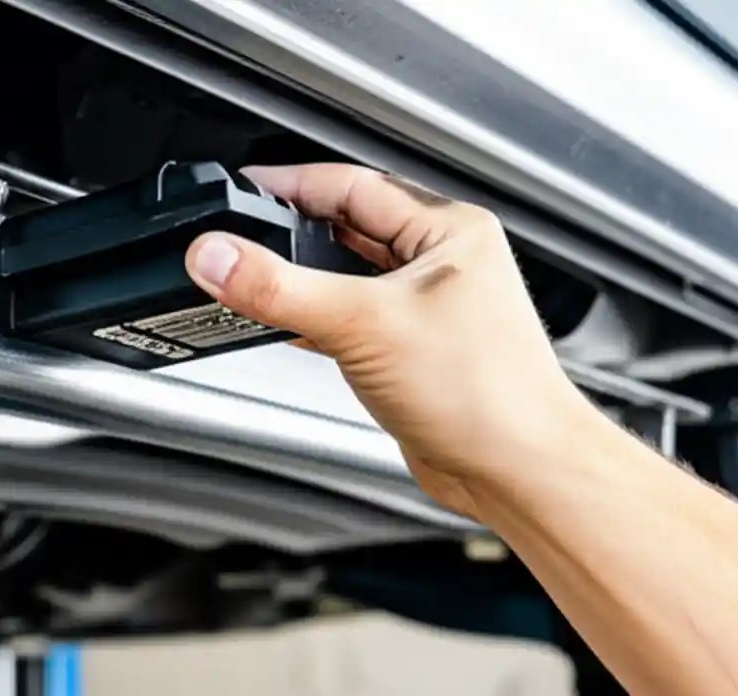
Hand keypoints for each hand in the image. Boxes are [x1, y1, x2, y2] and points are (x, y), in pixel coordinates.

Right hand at [185, 164, 595, 516]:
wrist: (517, 471)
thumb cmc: (489, 394)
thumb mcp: (366, 325)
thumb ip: (282, 288)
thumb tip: (219, 255)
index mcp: (449, 230)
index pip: (351, 183)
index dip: (290, 184)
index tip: (241, 190)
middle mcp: (440, 262)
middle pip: (345, 227)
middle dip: (291, 232)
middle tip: (239, 235)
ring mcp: (424, 306)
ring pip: (345, 275)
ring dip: (301, 279)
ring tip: (254, 279)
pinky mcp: (409, 349)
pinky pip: (348, 318)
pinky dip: (312, 319)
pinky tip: (285, 328)